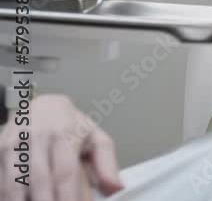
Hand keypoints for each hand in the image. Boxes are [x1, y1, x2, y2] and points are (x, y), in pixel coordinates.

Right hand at [0, 95, 123, 200]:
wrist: (43, 104)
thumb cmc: (70, 125)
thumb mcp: (95, 138)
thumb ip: (107, 164)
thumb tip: (116, 188)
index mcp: (66, 135)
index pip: (66, 172)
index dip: (68, 197)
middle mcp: (38, 138)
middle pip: (40, 180)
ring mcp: (16, 145)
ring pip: (14, 181)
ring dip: (21, 200)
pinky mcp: (0, 151)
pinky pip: (1, 179)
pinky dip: (6, 194)